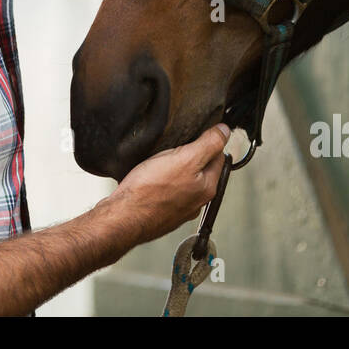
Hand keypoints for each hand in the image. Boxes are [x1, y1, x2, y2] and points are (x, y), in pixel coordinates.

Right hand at [105, 124, 229, 246]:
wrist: (123, 216)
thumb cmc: (150, 189)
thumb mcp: (185, 159)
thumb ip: (208, 144)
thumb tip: (225, 132)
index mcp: (207, 187)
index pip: (219, 157)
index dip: (209, 141)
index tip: (197, 133)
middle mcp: (197, 201)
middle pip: (201, 169)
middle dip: (192, 155)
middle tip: (175, 147)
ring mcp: (180, 209)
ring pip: (184, 180)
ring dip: (176, 169)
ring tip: (161, 162)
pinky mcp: (162, 212)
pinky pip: (168, 191)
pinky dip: (163, 182)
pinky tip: (151, 178)